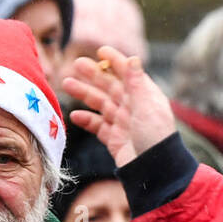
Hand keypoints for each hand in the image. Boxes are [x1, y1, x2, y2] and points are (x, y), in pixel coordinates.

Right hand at [63, 45, 176, 166]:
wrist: (154, 171)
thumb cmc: (155, 137)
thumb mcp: (146, 107)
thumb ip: (137, 84)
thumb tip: (133, 59)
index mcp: (145, 97)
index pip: (129, 74)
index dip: (115, 61)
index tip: (101, 50)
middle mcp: (134, 108)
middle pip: (111, 87)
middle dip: (94, 75)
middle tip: (76, 65)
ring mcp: (124, 124)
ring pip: (101, 105)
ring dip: (84, 94)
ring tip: (67, 85)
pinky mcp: (115, 140)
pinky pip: (98, 126)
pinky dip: (86, 120)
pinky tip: (74, 115)